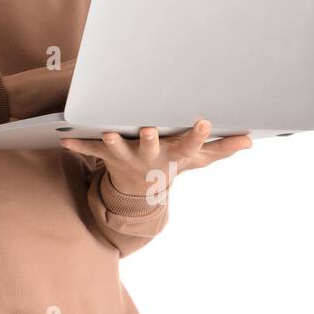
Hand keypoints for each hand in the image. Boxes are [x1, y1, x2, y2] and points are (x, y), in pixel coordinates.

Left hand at [59, 118, 252, 197]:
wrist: (140, 192)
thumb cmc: (171, 163)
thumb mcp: (198, 159)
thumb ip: (222, 148)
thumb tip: (250, 141)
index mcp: (174, 154)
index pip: (190, 145)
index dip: (198, 135)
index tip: (204, 122)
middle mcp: (150, 157)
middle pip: (151, 147)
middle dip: (149, 139)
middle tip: (148, 128)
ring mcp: (127, 158)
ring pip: (118, 150)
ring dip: (111, 143)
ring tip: (106, 134)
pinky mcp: (107, 157)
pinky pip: (89, 152)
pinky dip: (77, 146)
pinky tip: (63, 139)